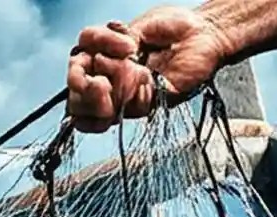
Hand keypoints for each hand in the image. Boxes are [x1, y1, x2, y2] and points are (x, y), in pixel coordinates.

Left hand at [66, 6, 230, 132]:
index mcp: (118, 107)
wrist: (203, 37)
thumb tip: (112, 101)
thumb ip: (137, 103)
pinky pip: (88, 39)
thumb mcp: (165, 96)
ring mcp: (104, 60)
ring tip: (132, 55)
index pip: (86, 119)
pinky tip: (131, 43)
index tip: (106, 107)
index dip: (89, 115)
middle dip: (86, 90)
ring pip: (76, 64)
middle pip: (73, 93)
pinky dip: (107, 39)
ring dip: (104, 61)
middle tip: (103, 83)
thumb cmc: (188, 69)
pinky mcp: (108, 35)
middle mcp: (107, 85)